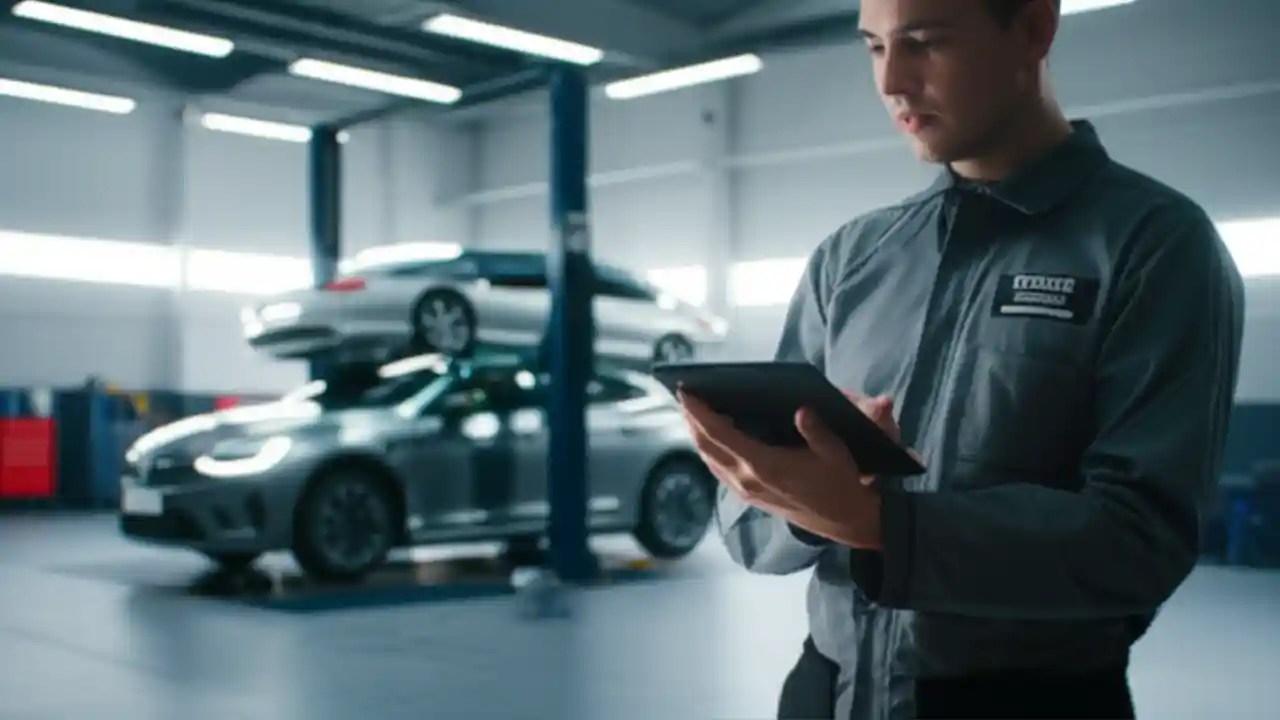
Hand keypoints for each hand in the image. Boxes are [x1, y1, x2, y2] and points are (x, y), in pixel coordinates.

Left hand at [678, 387, 898, 549]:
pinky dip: (709, 450)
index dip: (698, 411)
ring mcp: (745, 490)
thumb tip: (801, 410)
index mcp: (762, 464)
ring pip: (709, 459)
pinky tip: (712, 439)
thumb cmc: (839, 481)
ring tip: (694, 413)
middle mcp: (746, 479)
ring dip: (698, 435)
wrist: (844, 520)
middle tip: (685, 396)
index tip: (685, 392)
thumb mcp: (833, 451)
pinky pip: (718, 470)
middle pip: (705, 446)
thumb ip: (815, 429)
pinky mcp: (749, 497)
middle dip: (691, 420)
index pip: (718, 433)